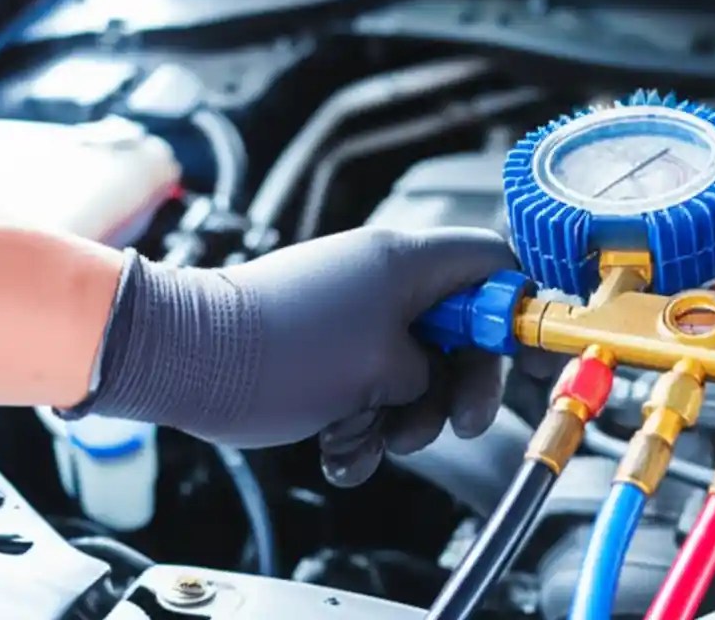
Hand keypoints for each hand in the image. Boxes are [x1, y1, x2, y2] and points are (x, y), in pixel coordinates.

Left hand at [82, 227, 519, 485]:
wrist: (187, 360)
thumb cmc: (282, 351)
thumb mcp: (386, 369)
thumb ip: (436, 370)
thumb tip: (441, 380)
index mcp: (406, 263)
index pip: (491, 264)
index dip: (519, 310)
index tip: (527, 357)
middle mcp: (382, 282)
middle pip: (458, 333)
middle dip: (455, 389)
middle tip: (454, 425)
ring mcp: (352, 317)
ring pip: (413, 373)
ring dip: (402, 419)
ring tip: (366, 440)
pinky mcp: (325, 353)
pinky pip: (368, 391)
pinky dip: (361, 427)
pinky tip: (339, 449)